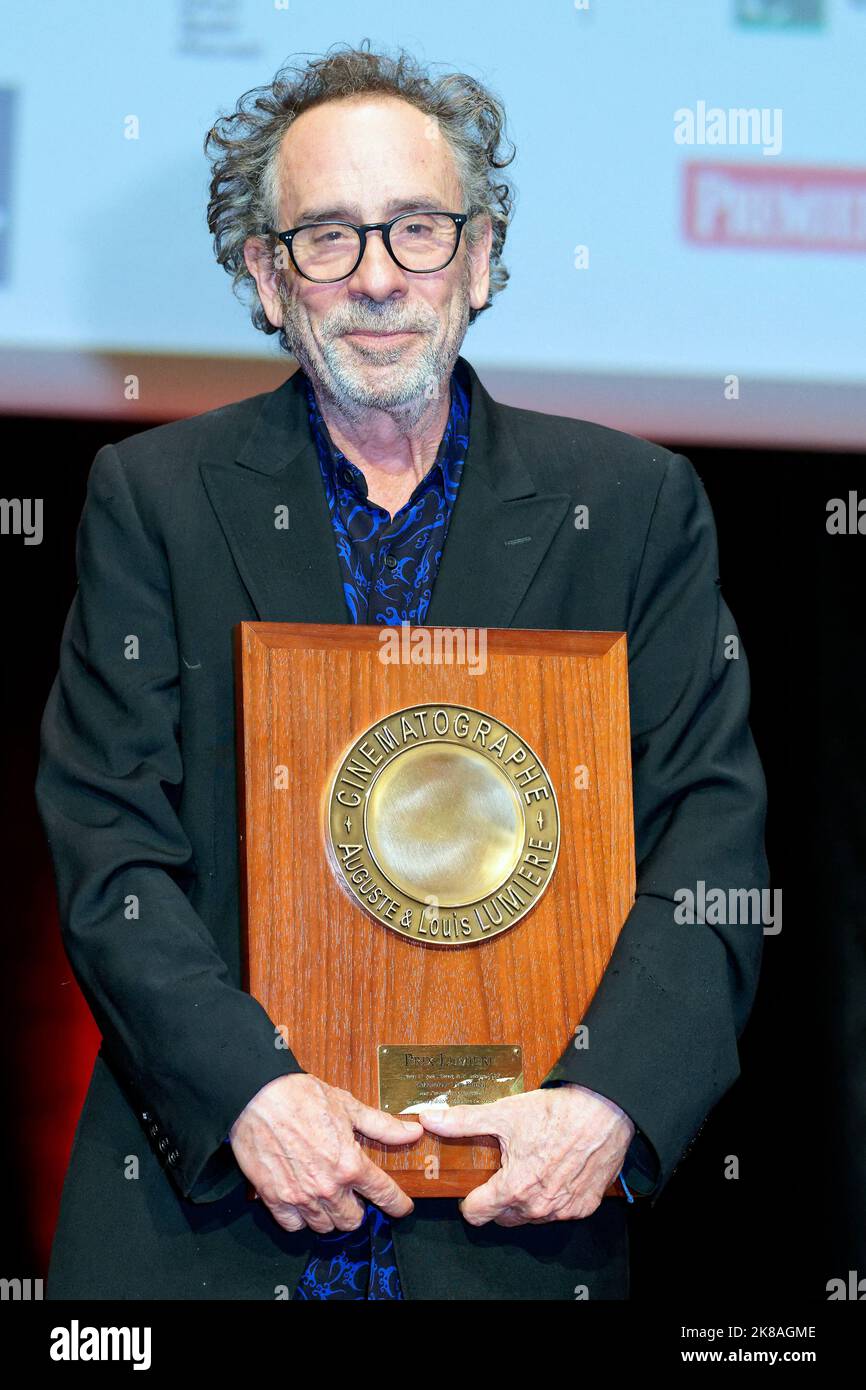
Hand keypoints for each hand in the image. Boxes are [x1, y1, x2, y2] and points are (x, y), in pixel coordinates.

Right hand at [229, 1073, 422, 1234]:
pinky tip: (304, 1200)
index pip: (384, 1195)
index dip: (398, 1205)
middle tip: (352, 1192)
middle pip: (352, 1220)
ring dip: (330, 1215)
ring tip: (328, 1196)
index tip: (401, 1208)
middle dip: (358, 1208)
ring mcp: (300, 1196)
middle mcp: (327, 1187)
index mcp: (349, 1164)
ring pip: (325, 1227)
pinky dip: (302, 1218)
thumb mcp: (348, 1106)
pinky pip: (295, 1225)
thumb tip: (413, 1132)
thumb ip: (382, 1126)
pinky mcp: (275, 1198)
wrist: (257, 1096)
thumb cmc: (302, 1096)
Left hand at [417, 1083, 633, 1226]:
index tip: (471, 1189)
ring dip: (525, 1199)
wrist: (604, 1111)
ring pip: (531, 1216)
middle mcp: (539, 1206)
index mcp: (515, 1188)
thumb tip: (430, 1119)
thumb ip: (463, 1121)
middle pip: (503, 1217)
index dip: (469, 1201)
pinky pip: (559, 1211)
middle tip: (502, 1171)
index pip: (477, 1214)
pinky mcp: (584, 1206)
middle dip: (497, 1199)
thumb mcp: (503, 1113)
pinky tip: (554, 1172)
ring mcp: (563, 1209)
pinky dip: (553, 1197)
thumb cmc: (556, 1112)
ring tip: (529, 1167)